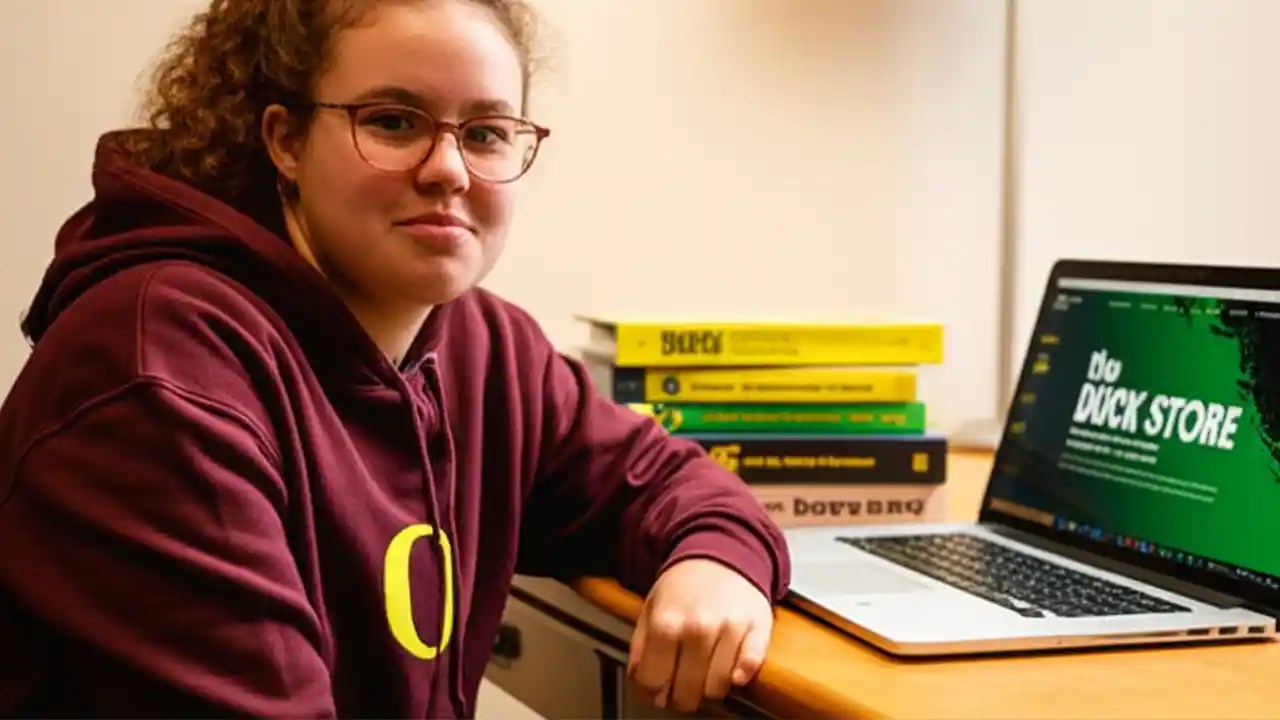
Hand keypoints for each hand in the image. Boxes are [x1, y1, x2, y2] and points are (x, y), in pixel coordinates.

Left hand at [626, 558, 773, 713]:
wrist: (721, 553)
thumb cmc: (684, 586)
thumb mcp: (650, 609)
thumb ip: (640, 649)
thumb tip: (643, 686)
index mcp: (666, 622)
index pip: (652, 681)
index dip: (651, 691)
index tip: (656, 689)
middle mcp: (698, 627)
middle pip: (686, 692)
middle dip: (680, 697)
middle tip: (680, 690)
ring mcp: (730, 627)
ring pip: (717, 687)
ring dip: (709, 688)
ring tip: (704, 674)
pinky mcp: (758, 627)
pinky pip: (750, 667)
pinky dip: (741, 675)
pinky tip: (732, 670)